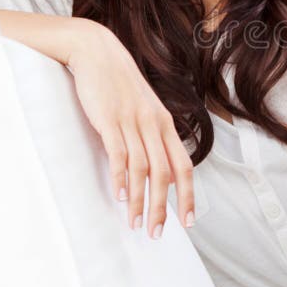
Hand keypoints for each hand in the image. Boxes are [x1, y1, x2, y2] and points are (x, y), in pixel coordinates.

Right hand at [66, 21, 194, 238]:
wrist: (98, 52)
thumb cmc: (119, 84)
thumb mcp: (143, 109)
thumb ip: (151, 137)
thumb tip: (159, 171)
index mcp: (165, 124)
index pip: (183, 166)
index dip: (188, 195)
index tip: (188, 221)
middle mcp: (154, 124)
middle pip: (165, 173)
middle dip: (162, 207)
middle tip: (157, 233)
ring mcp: (132, 122)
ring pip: (143, 168)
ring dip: (139, 200)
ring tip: (135, 224)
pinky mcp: (110, 120)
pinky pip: (119, 153)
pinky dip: (121, 177)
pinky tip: (120, 196)